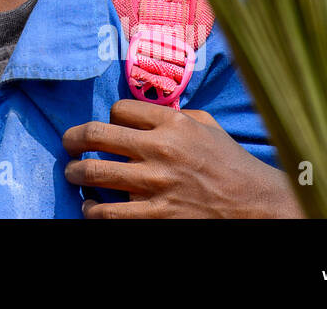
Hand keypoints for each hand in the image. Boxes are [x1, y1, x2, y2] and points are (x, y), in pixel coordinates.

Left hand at [63, 99, 300, 218]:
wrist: (258, 206)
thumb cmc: (231, 163)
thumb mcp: (207, 126)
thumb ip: (173, 115)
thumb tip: (140, 113)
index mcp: (173, 123)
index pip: (119, 110)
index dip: (110, 117)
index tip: (111, 126)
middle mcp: (161, 149)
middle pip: (96, 135)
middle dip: (73, 139)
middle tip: (68, 144)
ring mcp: (156, 185)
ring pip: (94, 173)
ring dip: (75, 174)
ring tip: (73, 175)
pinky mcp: (156, 216)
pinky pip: (109, 214)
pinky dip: (92, 210)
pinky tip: (91, 207)